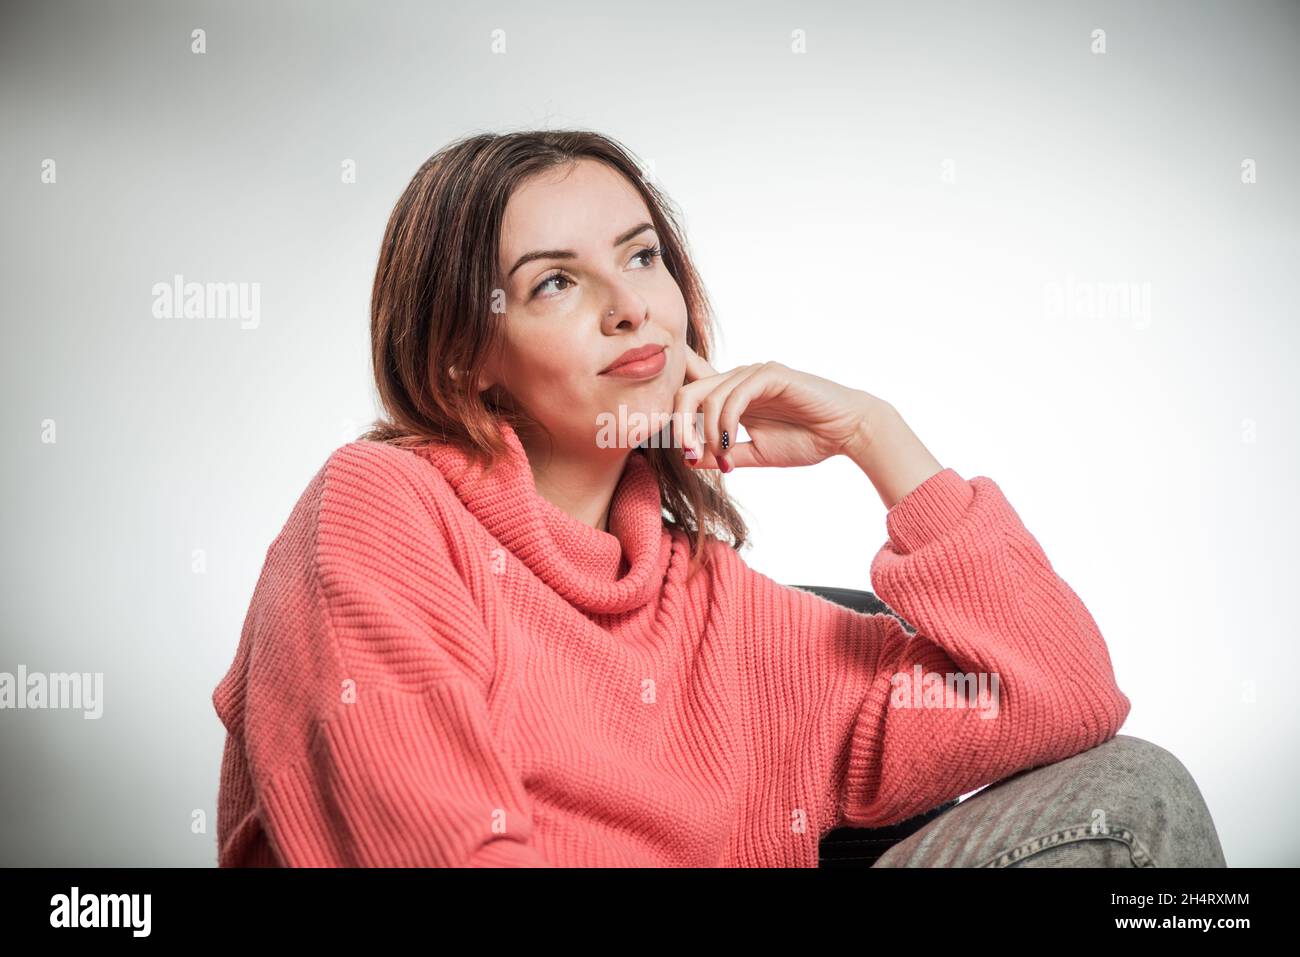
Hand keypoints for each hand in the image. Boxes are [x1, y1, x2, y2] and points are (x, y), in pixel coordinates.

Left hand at [672, 343, 886, 470]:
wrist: (847, 432)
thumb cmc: (806, 440)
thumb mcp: (755, 454)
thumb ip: (722, 454)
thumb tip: (688, 460)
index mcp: (731, 396)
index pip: (689, 392)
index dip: (671, 415)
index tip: (678, 451)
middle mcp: (737, 380)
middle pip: (687, 392)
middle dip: (679, 426)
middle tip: (689, 455)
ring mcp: (753, 373)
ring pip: (708, 396)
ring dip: (708, 433)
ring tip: (722, 458)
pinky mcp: (770, 373)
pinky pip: (735, 395)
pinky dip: (726, 422)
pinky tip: (730, 445)